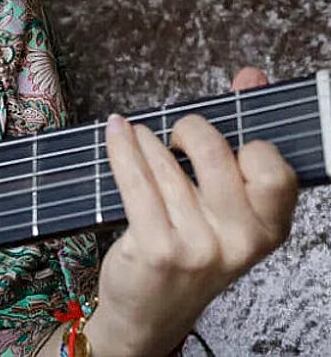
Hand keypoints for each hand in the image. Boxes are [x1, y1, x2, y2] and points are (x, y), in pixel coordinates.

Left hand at [85, 67, 298, 356]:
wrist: (151, 313)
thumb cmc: (192, 248)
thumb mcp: (226, 209)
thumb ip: (239, 144)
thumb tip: (251, 75)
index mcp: (268, 229)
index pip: (274, 168)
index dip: (247, 142)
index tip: (229, 132)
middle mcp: (240, 240)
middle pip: (213, 151)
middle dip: (188, 128)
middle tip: (176, 133)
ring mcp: (198, 246)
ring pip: (166, 163)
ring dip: (145, 139)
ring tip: (134, 132)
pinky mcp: (156, 247)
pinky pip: (135, 179)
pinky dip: (121, 147)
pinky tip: (115, 131)